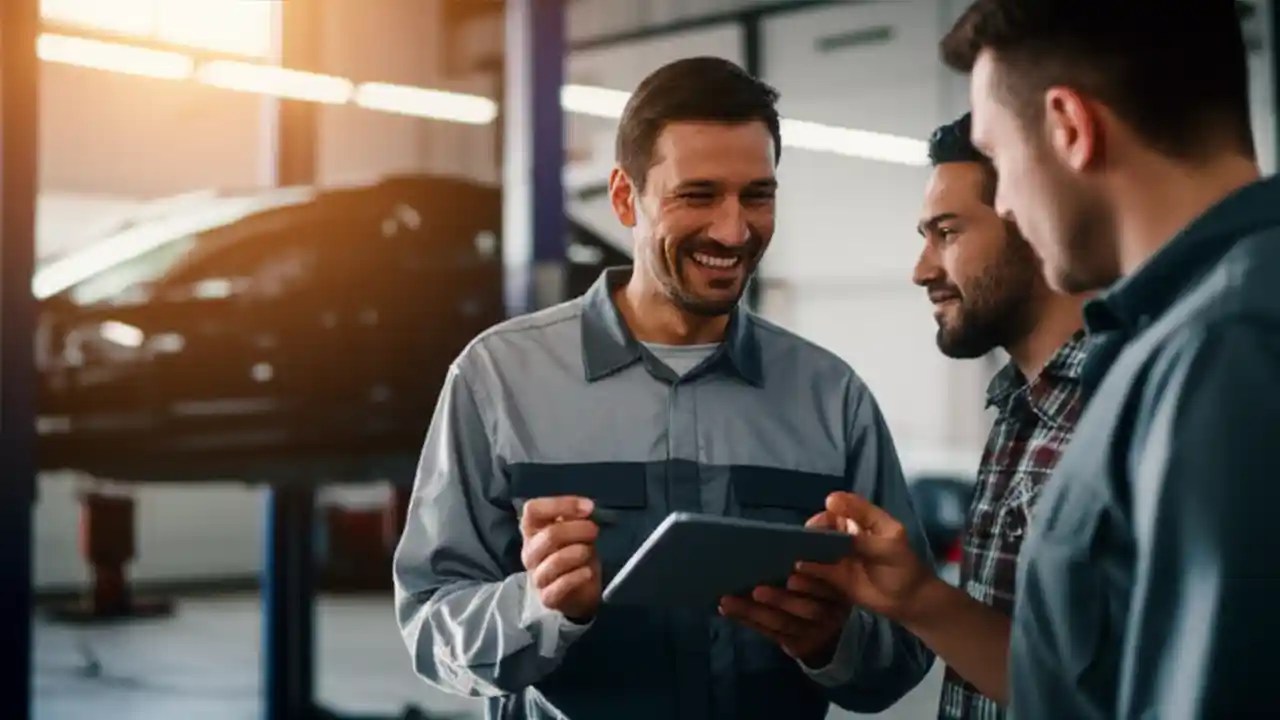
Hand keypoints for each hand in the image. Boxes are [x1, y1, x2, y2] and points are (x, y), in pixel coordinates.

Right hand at [520, 496, 601, 621]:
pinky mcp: (547, 597)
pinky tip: (587, 572)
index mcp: (532, 531)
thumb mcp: (576, 531)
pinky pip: (561, 585)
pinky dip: (578, 576)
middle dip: (578, 530)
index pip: (532, 509)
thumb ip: (576, 518)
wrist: (579, 592)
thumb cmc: (575, 554)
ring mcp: (537, 576)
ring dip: (579, 553)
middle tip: (594, 531)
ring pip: (555, 561)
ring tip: (589, 552)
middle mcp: (530, 552)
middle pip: (549, 535)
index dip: (561, 505)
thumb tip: (587, 508)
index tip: (588, 508)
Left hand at [718, 513, 852, 667]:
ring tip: (730, 601)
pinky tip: (728, 610)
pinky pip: (770, 634)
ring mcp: (813, 633)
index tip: (794, 568)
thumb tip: (813, 527)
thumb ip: (823, 542)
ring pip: (783, 623)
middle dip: (780, 600)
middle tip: (756, 590)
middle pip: (806, 609)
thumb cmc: (821, 581)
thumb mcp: (828, 561)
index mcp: (840, 591)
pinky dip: (748, 621)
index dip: (813, 579)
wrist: (830, 628)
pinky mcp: (797, 645)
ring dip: (754, 612)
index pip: (829, 587)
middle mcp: (831, 615)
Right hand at [794, 492, 936, 624]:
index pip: (840, 508)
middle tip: (799, 540)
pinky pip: (815, 569)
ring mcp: (838, 555)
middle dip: (810, 531)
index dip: (827, 511)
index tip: (818, 521)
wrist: (908, 601)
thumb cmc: (903, 566)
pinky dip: (806, 568)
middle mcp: (846, 535)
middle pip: (822, 526)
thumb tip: (833, 514)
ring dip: (804, 548)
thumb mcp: (888, 545)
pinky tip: (797, 569)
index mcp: (861, 520)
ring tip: (792, 552)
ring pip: (816, 546)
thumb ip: (861, 535)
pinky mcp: (832, 576)